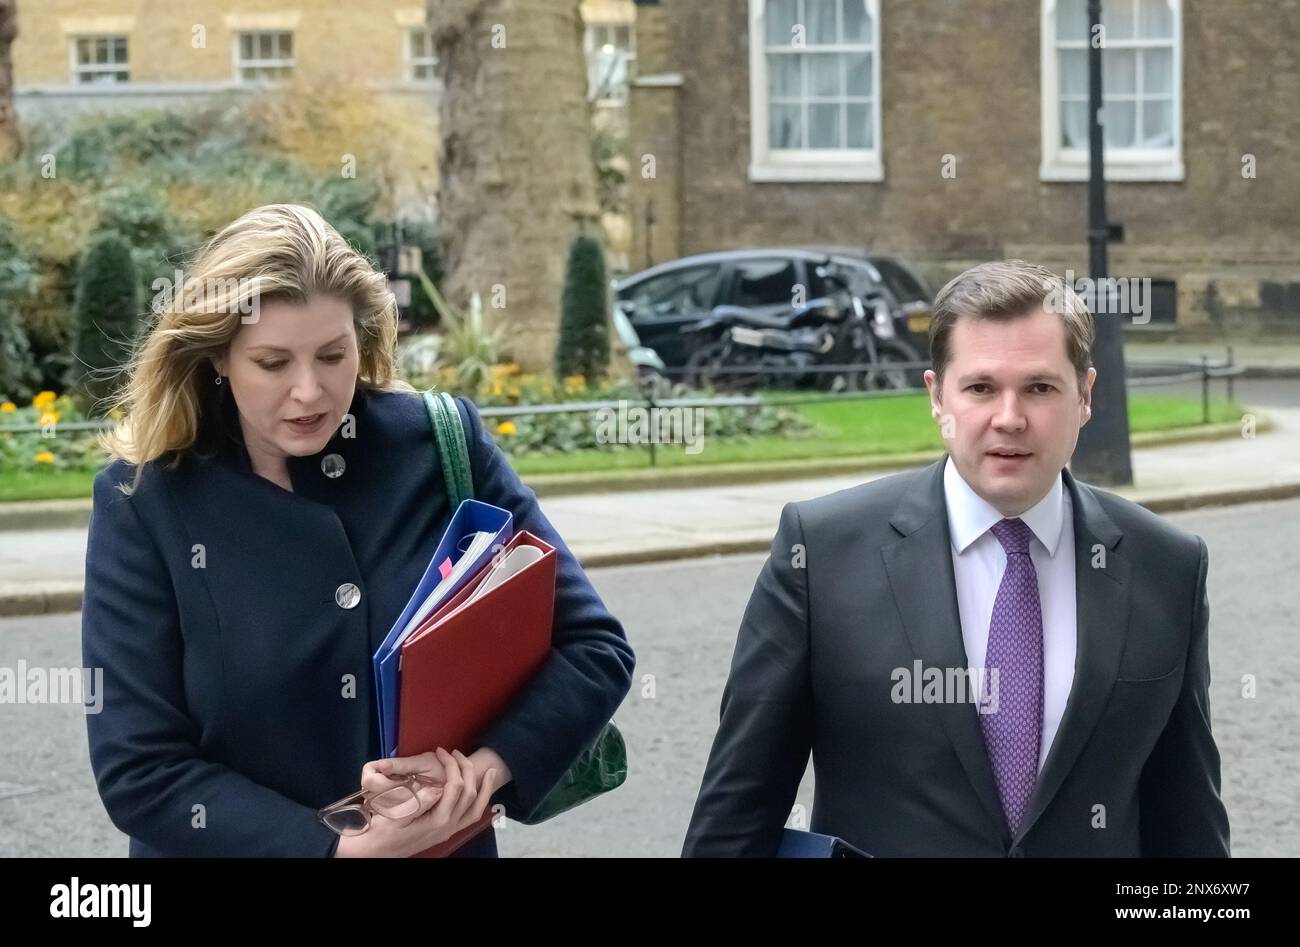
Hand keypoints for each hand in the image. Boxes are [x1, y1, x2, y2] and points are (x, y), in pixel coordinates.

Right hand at [334, 748, 499, 857]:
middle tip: (455, 752)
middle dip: (466, 769)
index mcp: (438, 820)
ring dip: (484, 789)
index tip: (441, 751)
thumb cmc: (382, 832)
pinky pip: (470, 818)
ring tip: (490, 772)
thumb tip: (439, 788)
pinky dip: (479, 803)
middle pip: (468, 793)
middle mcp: (448, 826)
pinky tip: (480, 794)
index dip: (451, 764)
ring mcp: (448, 831)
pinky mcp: (445, 832)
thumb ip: (420, 801)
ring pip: (476, 809)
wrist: (374, 852)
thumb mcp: (396, 815)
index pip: (454, 785)